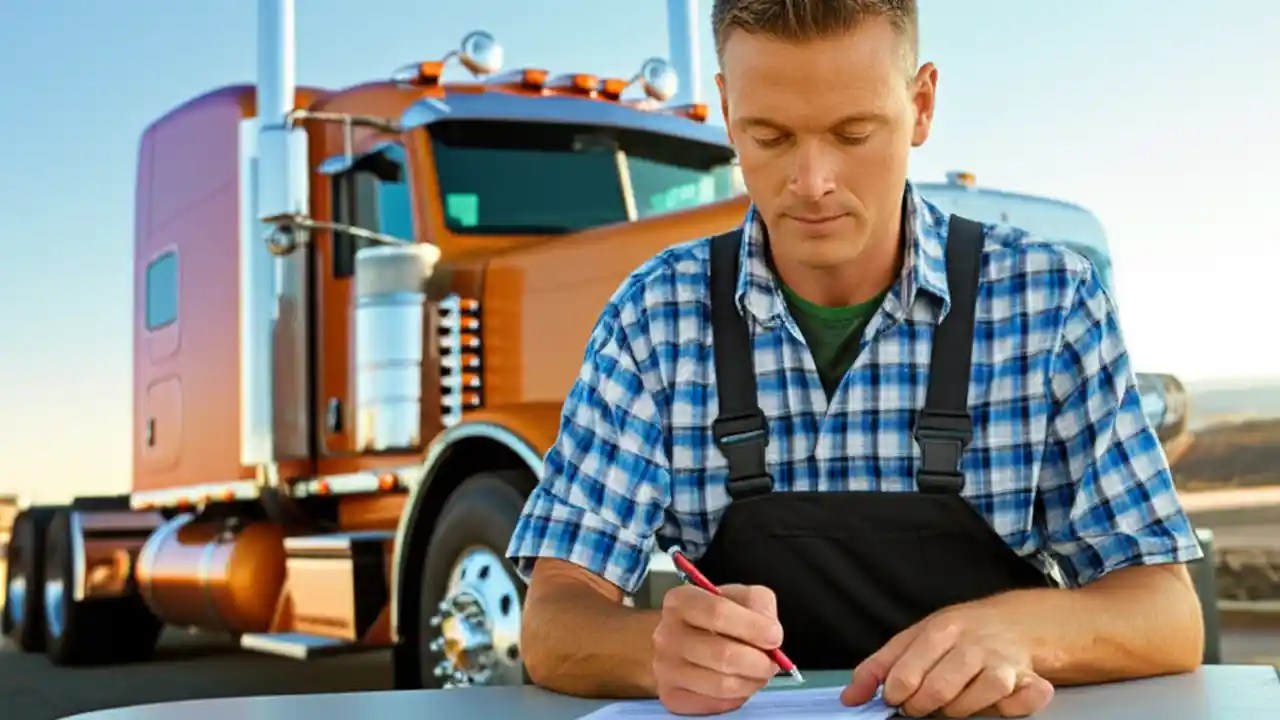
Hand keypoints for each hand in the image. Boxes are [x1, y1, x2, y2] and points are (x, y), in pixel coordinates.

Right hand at [651, 584, 784, 714]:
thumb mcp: (736, 597)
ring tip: (759, 673)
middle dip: (758, 662)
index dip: (753, 627)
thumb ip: (757, 603)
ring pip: (722, 684)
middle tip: (772, 662)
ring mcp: (666, 668)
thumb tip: (770, 632)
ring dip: (751, 682)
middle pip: (723, 654)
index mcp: (681, 601)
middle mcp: (666, 634)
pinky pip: (716, 703)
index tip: (774, 636)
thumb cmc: (711, 618)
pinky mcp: (672, 696)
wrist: (677, 644)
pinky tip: (739, 682)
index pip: (718, 612)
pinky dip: (737, 696)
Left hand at [840, 602, 1054, 717]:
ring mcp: (1003, 662)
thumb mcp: (914, 638)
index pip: (907, 673)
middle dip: (922, 706)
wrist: (1014, 621)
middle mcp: (972, 644)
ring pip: (975, 700)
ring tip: (954, 702)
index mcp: (940, 630)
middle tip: (921, 704)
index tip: (896, 698)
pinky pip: (1021, 702)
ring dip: (959, 710)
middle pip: (938, 690)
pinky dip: (1012, 706)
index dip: (896, 694)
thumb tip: (850, 697)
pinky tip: (1001, 700)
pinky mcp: (1030, 680)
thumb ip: (880, 666)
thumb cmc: (958, 635)